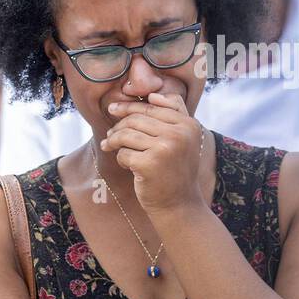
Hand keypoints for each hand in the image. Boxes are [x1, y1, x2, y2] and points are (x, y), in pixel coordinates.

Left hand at [100, 92, 205, 215]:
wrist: (179, 203)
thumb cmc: (176, 169)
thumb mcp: (184, 139)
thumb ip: (174, 113)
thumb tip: (153, 94)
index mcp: (188, 124)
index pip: (152, 107)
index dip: (129, 107)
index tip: (112, 109)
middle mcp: (180, 134)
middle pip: (136, 120)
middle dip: (118, 126)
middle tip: (109, 136)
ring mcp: (165, 148)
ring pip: (126, 135)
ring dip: (114, 141)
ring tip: (110, 146)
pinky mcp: (149, 164)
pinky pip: (123, 153)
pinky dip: (121, 159)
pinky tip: (127, 165)